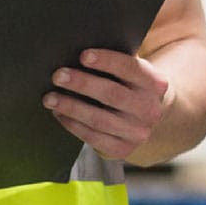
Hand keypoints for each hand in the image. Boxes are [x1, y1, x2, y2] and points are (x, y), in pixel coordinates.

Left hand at [45, 49, 173, 161]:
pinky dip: (73, 125)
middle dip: (82, 84)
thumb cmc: (129, 85)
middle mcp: (150, 109)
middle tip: (58, 75)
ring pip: (99, 119)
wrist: (146, 116)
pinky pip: (93, 137)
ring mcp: (138, 132)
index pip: (130, 69)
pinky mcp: (123, 149)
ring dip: (71, 107)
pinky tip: (59, 114)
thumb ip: (115, 64)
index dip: (107, 61)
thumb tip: (78, 55)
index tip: (83, 55)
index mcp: (155, 83)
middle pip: (112, 95)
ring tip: (50, 97)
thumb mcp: (132, 72)